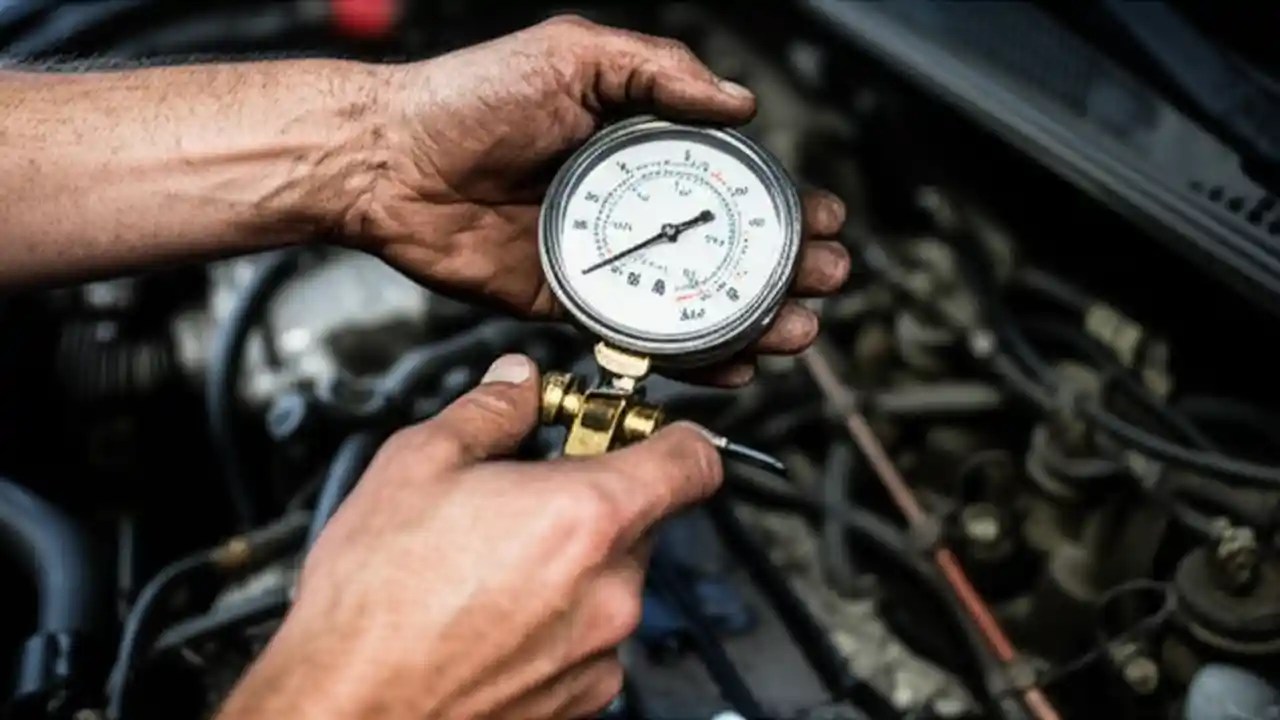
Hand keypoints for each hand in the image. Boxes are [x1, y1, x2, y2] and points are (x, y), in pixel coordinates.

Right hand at [217, 354, 722, 719]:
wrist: (350, 709)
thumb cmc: (375, 606)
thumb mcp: (417, 466)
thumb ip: (488, 412)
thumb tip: (516, 385)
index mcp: (587, 516)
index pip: (693, 461)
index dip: (670, 435)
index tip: (636, 431)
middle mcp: (611, 588)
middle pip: (642, 519)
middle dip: (592, 499)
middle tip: (527, 494)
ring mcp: (600, 650)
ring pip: (612, 580)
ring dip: (571, 563)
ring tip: (492, 563)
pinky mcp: (581, 697)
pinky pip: (590, 638)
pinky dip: (558, 620)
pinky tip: (494, 614)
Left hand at [350, 16, 849, 383]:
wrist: (389, 162)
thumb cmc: (468, 99)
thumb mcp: (572, 56)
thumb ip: (658, 72)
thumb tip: (737, 101)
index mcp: (636, 147)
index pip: (729, 181)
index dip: (782, 202)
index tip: (824, 220)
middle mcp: (625, 207)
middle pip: (725, 249)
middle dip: (785, 269)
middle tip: (821, 282)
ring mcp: (600, 260)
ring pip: (691, 300)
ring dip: (750, 320)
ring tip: (792, 328)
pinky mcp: (567, 304)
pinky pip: (634, 337)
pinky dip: (685, 358)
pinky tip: (728, 364)